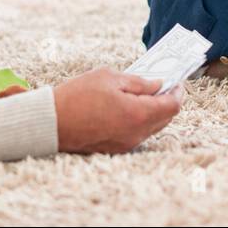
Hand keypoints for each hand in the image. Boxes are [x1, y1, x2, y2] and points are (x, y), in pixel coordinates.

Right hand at [53, 68, 182, 154]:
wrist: (49, 123)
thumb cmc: (77, 96)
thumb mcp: (109, 78)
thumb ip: (139, 82)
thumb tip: (158, 85)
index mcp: (138, 114)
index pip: (172, 106)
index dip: (178, 92)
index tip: (176, 81)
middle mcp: (136, 134)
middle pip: (165, 118)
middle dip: (167, 101)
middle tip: (162, 85)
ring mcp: (126, 144)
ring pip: (152, 127)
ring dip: (154, 111)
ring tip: (144, 94)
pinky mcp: (116, 149)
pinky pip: (138, 134)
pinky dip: (141, 120)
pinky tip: (130, 107)